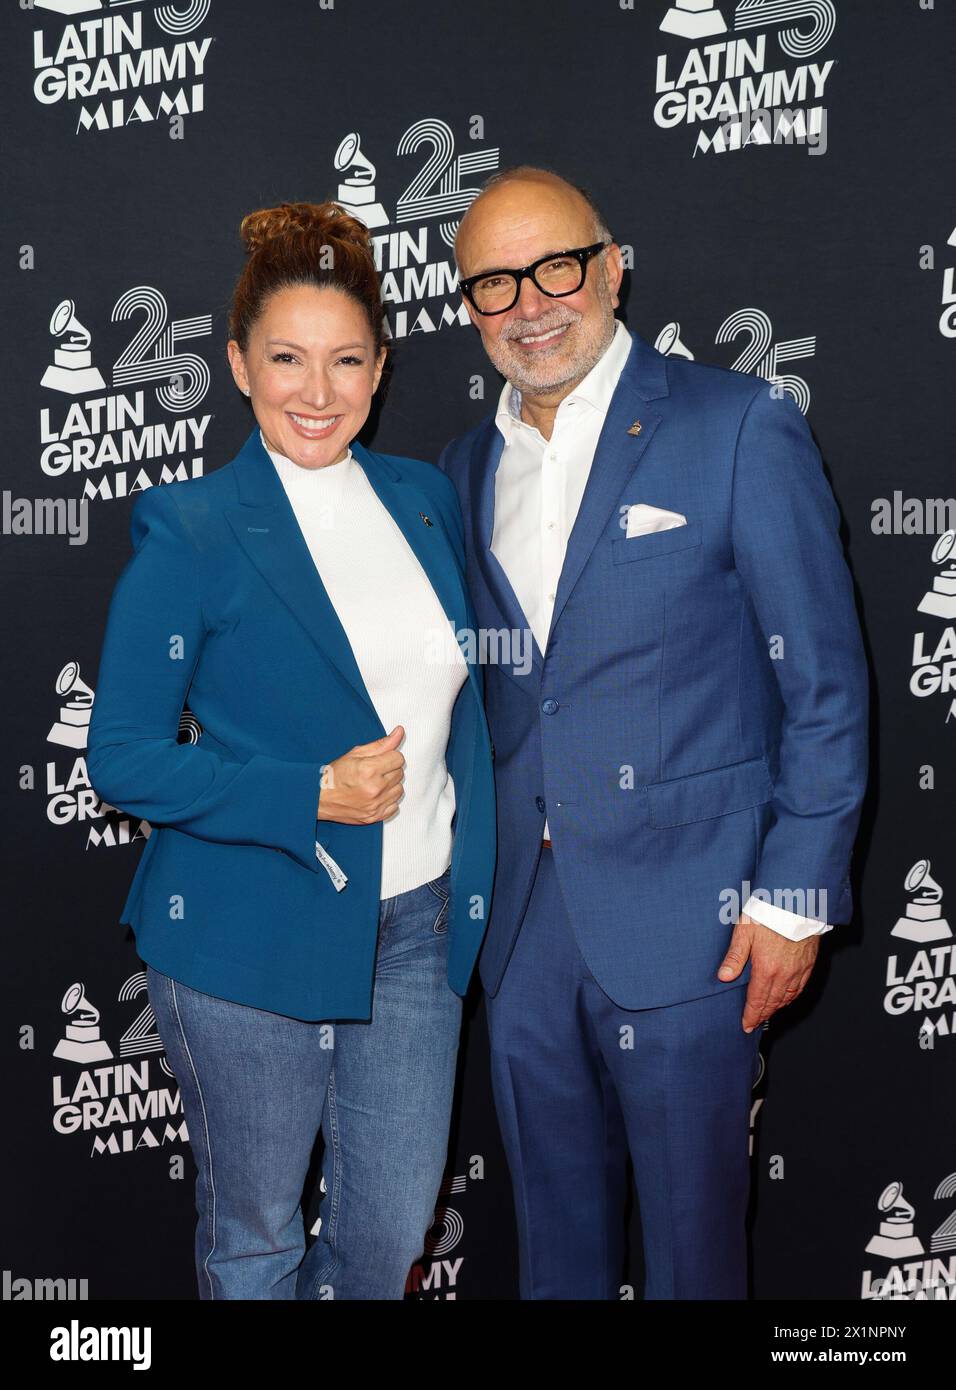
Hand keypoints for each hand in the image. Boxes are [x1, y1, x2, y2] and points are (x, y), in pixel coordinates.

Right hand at [316, 726, 404, 824]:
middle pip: (399, 773)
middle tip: (373, 771)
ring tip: (374, 783)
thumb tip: (399, 732)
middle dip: (389, 770)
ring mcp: (375, 805)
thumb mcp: (355, 754)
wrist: (318, 799)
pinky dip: (388, 800)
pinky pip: (395, 806)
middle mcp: (374, 788)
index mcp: (369, 770)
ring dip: (390, 785)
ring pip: (399, 790)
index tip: (381, 759)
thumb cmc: (333, 777)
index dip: (389, 756)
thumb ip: (381, 745)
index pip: (398, 758)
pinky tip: (376, 796)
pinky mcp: (375, 816)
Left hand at [717, 912, 820, 1031]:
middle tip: (755, 1024)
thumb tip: (723, 977)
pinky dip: (791, 997)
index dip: (751, 1015)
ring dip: (776, 1007)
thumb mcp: (744, 932)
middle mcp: (784, 974)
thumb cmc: (769, 914)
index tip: (746, 1025)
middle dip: (762, 1015)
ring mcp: (798, 970)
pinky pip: (800, 988)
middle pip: (772, 1002)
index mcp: (766, 969)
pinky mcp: (808, 964)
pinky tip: (787, 998)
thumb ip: (734, 957)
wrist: (797, 904)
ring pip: (787, 997)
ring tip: (768, 1013)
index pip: (757, 1000)